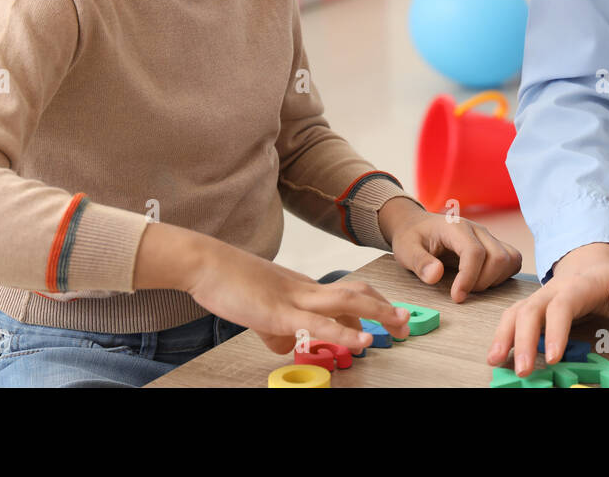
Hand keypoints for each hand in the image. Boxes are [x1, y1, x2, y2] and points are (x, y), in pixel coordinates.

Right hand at [182, 236, 411, 354]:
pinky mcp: (280, 312)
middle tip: (405, 321)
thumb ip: (275, 328)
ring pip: (347, 301)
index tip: (387, 316)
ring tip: (398, 323)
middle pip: (356, 292)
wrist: (204, 263)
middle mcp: (304, 288)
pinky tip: (362, 341)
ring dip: (377, 312)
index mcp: (301, 286)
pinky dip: (345, 333)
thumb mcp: (258, 310)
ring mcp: (294, 298)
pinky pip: (319, 324)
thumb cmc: (227, 282)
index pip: (345, 293)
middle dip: (384, 306)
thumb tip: (285, 345)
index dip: (370, 304)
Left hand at [379, 196, 522, 301]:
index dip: (468, 279)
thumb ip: (420, 262)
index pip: (474, 252)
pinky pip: (513, 259)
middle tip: (461, 292)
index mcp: (455, 227)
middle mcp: (477, 229)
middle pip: (498, 257)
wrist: (417, 225)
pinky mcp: (493, 244)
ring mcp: (488, 236)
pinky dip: (504, 275)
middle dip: (482, 282)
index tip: (456, 297)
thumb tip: (435, 275)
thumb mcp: (406, 250)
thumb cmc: (412, 237)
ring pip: (509, 259)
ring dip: (495, 280)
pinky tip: (484, 281)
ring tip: (472, 287)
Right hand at [486, 241, 608, 374]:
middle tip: (523, 370)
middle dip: (523, 340)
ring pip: (515, 312)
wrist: (589, 265)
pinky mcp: (529, 307)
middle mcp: (550, 291)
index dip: (555, 331)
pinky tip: (496, 355)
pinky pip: (511, 318)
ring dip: (503, 337)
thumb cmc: (606, 281)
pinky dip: (501, 335)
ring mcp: (537, 298)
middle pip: (530, 310)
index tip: (553, 358)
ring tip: (495, 361)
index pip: (561, 306)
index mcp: (575, 286)